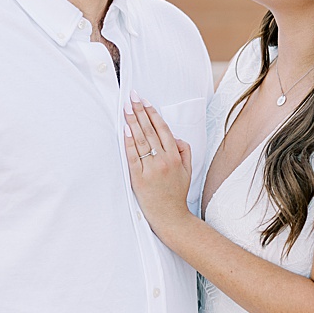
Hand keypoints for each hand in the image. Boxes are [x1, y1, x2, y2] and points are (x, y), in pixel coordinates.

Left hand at [123, 95, 193, 236]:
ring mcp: (150, 168)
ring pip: (141, 140)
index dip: (153, 114)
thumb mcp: (188, 170)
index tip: (145, 102)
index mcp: (175, 156)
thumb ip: (184, 151)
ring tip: (126, 108)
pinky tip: (125, 129)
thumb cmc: (177, 193)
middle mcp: (163, 160)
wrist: (170, 215)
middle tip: (132, 97)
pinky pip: (133, 156)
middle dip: (140, 111)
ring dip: (132, 121)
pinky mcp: (138, 177)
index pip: (163, 129)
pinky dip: (129, 142)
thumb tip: (176, 137)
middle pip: (150, 130)